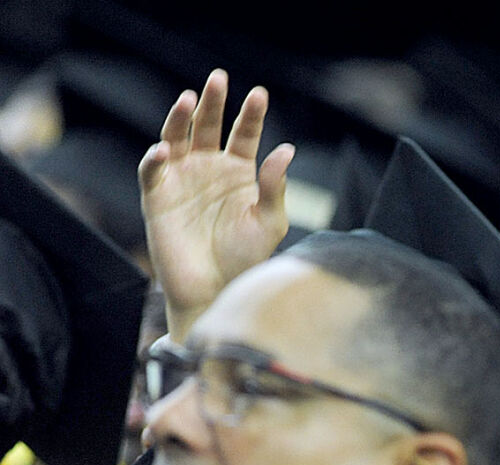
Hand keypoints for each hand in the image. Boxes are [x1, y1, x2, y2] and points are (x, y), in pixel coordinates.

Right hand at [139, 69, 294, 339]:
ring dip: (181, 118)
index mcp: (239, 172)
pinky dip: (156, 158)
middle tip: (219, 78)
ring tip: (190, 100)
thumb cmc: (245, 258)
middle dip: (213, 103)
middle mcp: (209, 169)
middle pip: (209, 127)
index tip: (260, 94)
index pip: (244, 134)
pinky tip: (166, 148)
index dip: (251, 115)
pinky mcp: (158, 197)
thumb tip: (287, 149)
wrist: (216, 290)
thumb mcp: (270, 222)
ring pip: (177, 138)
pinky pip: (153, 170)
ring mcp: (182, 180)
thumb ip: (276, 187)